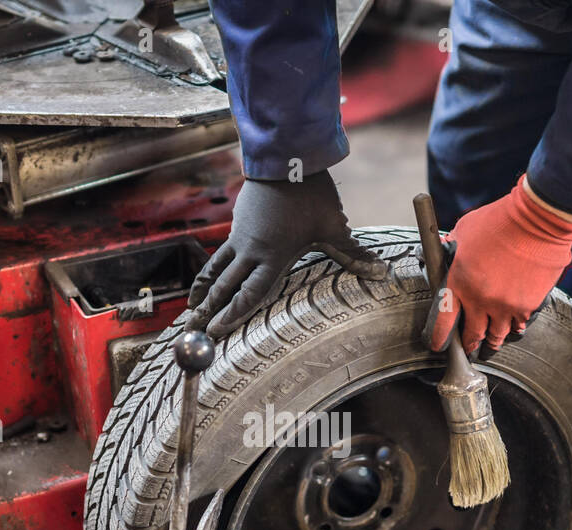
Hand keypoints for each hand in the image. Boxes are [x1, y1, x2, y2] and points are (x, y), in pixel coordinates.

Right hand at [183, 171, 387, 337]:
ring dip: (202, 292)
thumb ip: (352, 252)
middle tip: (194, 330)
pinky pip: (220, 254)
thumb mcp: (334, 226)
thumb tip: (380, 271)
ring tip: (191, 310)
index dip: (233, 314)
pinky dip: (210, 271)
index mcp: (273, 256)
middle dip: (209, 311)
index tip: (218, 331)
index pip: (249, 293)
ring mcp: (240, 236)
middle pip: (225, 286)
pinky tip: (206, 280)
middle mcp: (251, 250)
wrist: (286, 156)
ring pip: (215, 270)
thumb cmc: (311, 193)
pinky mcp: (237, 224)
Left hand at [428, 175, 571, 354]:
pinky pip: (520, 325)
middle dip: (470, 344)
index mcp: (459, 283)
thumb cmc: (500, 220)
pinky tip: (514, 327)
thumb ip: (452, 246)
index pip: (444, 321)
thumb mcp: (465, 230)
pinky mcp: (528, 305)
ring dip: (493, 340)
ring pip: (498, 335)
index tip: (438, 345)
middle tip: (469, 349)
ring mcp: (506, 306)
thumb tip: (445, 248)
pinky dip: (516, 327)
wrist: (538, 220)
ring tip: (491, 344)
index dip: (439, 337)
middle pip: (473, 335)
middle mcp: (481, 300)